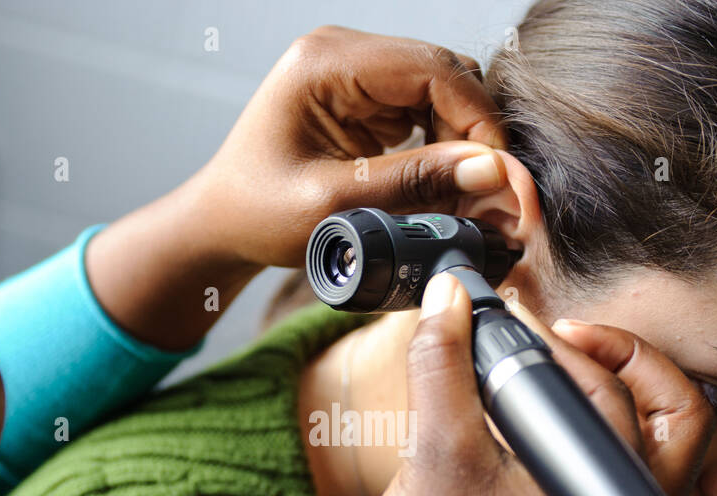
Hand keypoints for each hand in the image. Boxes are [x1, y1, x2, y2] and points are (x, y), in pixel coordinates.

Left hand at [190, 24, 509, 269]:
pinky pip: (423, 108)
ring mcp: (353, 70)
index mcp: (325, 63)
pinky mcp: (362, 95)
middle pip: (442, 72)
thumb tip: (490, 169)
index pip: (430, 68)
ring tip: (456, 192)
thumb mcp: (337, 205)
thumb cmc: (258, 215)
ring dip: (458, 140)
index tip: (494, 171)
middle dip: (469, 131)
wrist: (222, 223)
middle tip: (479, 190)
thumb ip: (415, 182)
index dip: (475, 118)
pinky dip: (440, 145)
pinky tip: (436, 182)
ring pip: (440, 90)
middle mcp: (341, 52)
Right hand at [360, 272, 716, 495]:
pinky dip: (591, 438)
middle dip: (618, 363)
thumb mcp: (436, 458)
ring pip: (653, 446)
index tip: (520, 323)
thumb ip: (444, 368)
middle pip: (673, 415)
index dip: (572, 346)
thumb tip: (449, 296)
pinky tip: (537, 424)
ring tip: (550, 375)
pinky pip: (619, 474)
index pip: (620, 394)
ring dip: (610, 399)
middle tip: (561, 343)